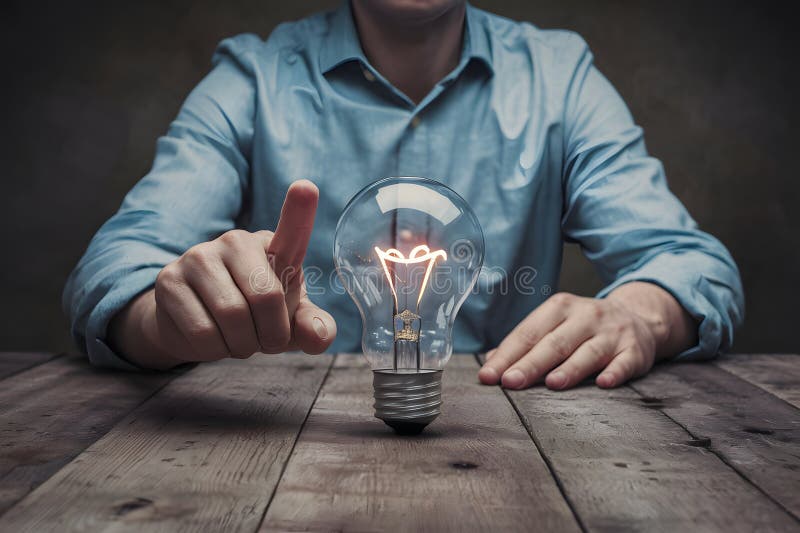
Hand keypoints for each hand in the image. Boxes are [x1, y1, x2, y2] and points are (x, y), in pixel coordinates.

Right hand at [109, 180, 335, 368]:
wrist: (196, 322)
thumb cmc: (254, 315)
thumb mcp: (288, 321)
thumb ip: (311, 326)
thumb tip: (319, 337)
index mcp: (272, 246)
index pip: (291, 230)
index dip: (299, 211)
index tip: (306, 188)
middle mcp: (235, 241)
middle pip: (266, 298)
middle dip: (271, 335)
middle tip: (265, 342)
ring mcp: (198, 257)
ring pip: (232, 317)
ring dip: (242, 345)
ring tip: (238, 340)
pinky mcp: (169, 280)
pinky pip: (202, 331)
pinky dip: (214, 350)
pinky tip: (212, 339)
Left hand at [478, 283, 696, 389]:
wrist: (637, 319)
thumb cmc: (583, 328)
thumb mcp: (554, 325)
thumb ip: (525, 343)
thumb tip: (490, 362)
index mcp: (560, 307)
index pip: (528, 333)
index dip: (507, 354)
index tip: (488, 375)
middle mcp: (586, 316)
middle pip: (554, 343)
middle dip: (530, 363)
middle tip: (510, 382)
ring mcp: (612, 333)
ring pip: (588, 352)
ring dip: (570, 369)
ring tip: (551, 384)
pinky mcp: (635, 350)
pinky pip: (624, 362)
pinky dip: (614, 372)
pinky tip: (603, 383)